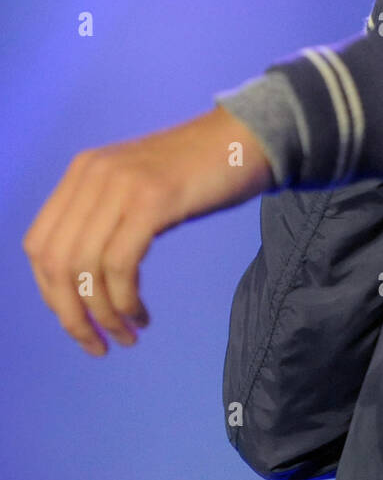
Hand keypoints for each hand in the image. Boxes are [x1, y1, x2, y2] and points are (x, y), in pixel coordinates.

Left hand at [23, 105, 272, 355]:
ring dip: (102, 315)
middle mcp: (93, 175)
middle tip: (97, 343)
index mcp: (83, 171)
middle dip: (71, 314)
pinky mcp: (152, 200)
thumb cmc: (199, 169)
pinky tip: (141, 315)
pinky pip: (120, 265)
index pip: (38, 244)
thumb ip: (106, 215)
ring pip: (85, 268)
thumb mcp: (137, 185)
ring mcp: (121, 184)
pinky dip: (125, 301)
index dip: (50, 292)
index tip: (76, 319)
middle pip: (55, 262)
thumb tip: (82, 280)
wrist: (247, 136)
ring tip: (125, 335)